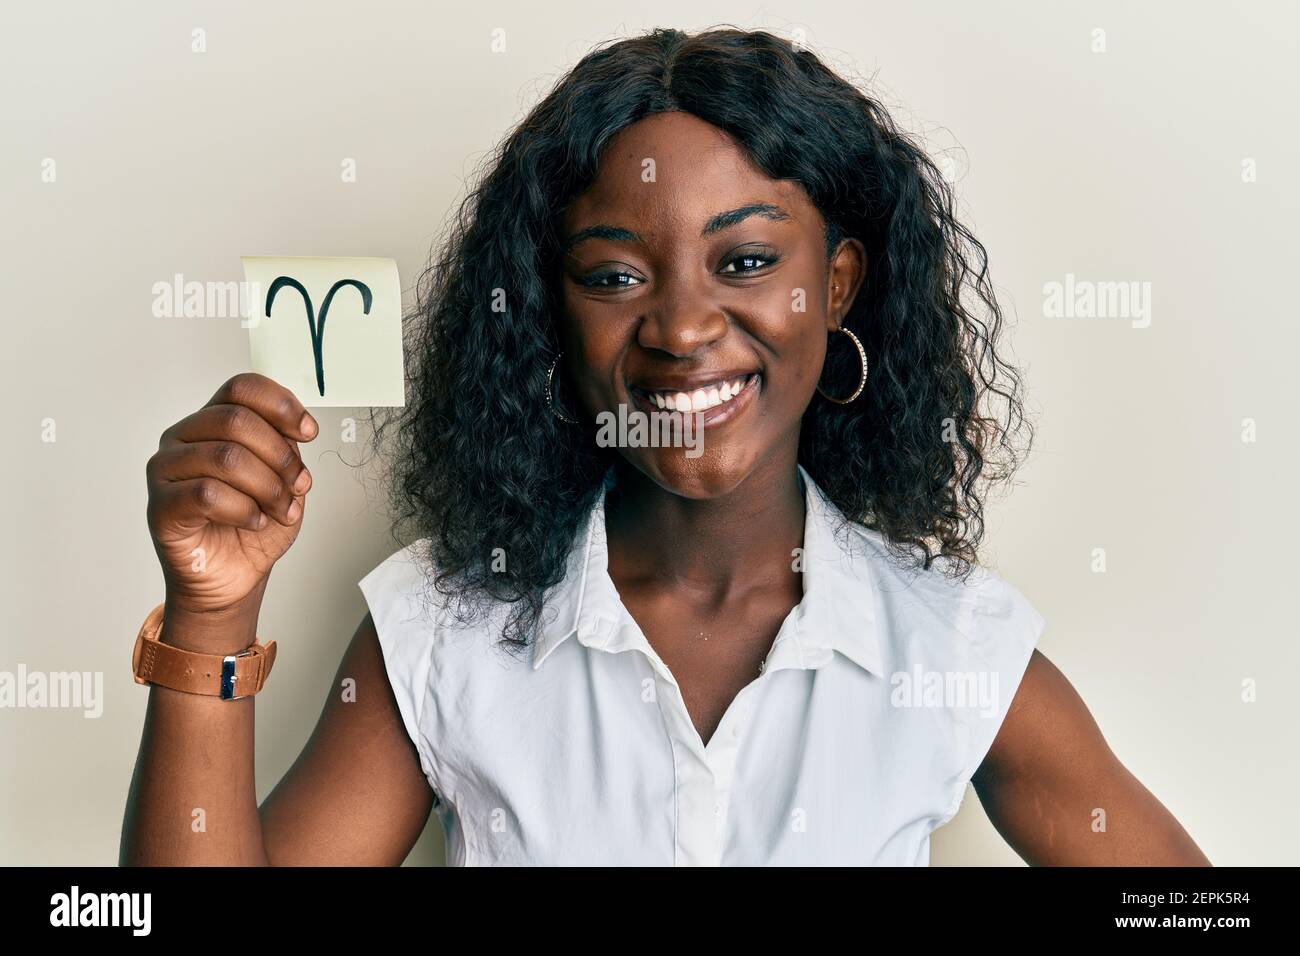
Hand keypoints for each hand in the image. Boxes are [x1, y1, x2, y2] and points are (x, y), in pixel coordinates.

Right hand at [146, 373, 317, 619]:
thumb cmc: (254, 525)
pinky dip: (243, 510)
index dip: (281, 405)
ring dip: (268, 487)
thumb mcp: (285, 479)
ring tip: (279, 510)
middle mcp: (184, 438)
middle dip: (280, 456)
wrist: (234, 576)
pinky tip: (253, 521)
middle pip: (237, 420)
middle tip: (298, 486)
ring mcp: (166, 470)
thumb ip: (287, 448)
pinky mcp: (161, 506)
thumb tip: (297, 431)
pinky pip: (207, 494)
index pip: (241, 388)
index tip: (308, 432)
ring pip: (226, 457)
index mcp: (213, 421)